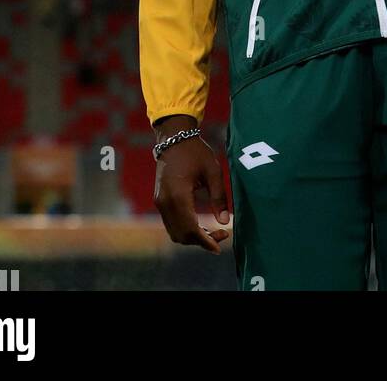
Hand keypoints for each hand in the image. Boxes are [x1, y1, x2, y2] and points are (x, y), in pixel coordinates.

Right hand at [153, 126, 230, 253]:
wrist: (174, 139)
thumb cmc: (196, 152)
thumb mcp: (213, 171)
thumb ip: (219, 197)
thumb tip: (225, 222)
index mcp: (178, 195)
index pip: (191, 228)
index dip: (206, 241)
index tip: (220, 247)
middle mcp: (165, 202)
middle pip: (182, 235)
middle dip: (201, 241)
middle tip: (222, 235)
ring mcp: (160, 202)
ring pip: (175, 232)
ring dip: (193, 237)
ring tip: (213, 232)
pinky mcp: (160, 201)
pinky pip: (171, 224)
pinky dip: (185, 229)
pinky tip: (201, 226)